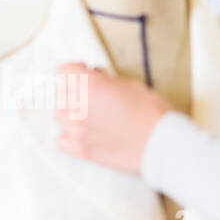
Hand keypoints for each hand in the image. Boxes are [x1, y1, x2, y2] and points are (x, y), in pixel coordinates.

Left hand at [54, 63, 172, 175]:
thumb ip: (106, 81)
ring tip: (87, 112)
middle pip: (60, 92)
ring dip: (69, 110)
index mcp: (89, 87)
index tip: (85, 71)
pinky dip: (68, 134)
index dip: (75, 68)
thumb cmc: (151, 113)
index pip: (63, 70)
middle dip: (73, 89)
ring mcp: (78, 132)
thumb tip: (95, 77)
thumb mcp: (130, 84)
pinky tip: (82, 131)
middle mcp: (78, 108)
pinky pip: (61, 140)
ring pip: (58, 115)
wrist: (162, 144)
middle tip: (90, 92)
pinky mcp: (83, 151)